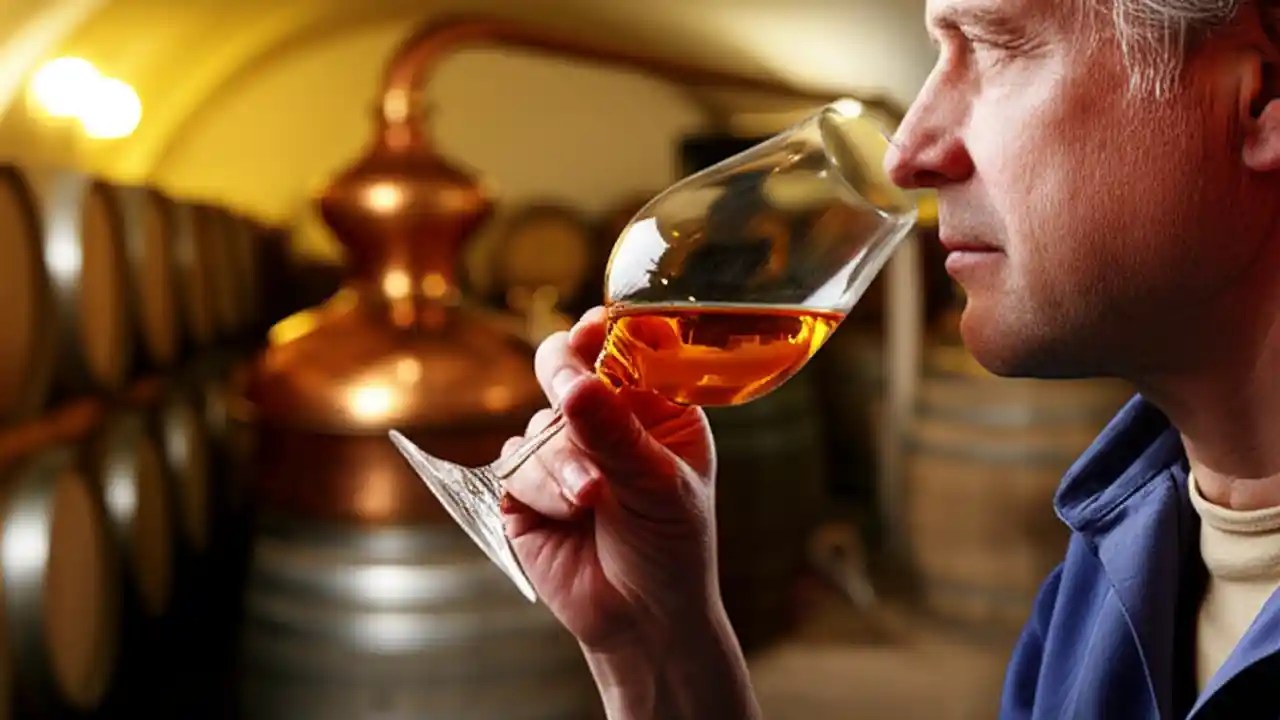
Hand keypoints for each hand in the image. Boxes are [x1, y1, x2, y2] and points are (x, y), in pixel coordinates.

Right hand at [502, 306, 719, 650]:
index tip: (595, 328)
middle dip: (563, 376)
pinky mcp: (524, 488)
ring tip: (591, 501)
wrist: (642, 620)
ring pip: (538, 423)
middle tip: (571, 395)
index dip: (606, 331)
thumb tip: (575, 388)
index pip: (625, 347)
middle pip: (564, 363)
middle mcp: (603, 418)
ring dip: (561, 461)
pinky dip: (539, 488)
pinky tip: (569, 515)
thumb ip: (617, 434)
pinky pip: (514, 464)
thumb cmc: (670, 547)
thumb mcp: (659, 485)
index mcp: (652, 404)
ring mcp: (560, 450)